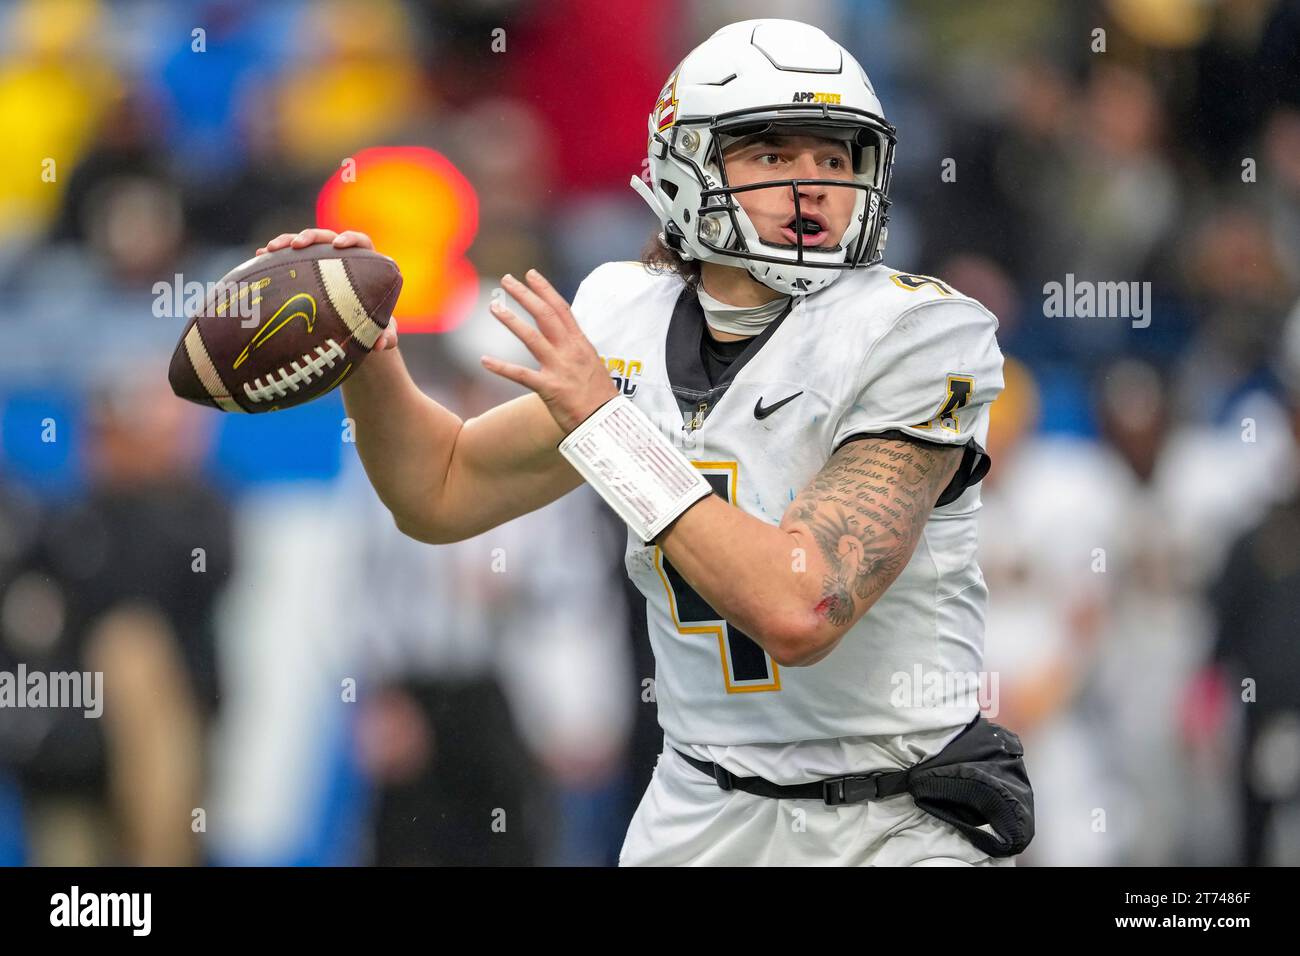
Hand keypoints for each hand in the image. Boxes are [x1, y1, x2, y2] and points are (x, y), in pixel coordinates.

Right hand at [254, 227, 397, 351]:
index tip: (340, 245)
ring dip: (286, 242)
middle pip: (326, 238)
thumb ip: (386, 336)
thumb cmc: (371, 326)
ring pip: (304, 244)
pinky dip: (275, 257)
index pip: (361, 242)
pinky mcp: (305, 268)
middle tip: (296, 245)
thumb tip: (381, 345)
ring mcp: (321, 261)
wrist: (353, 328)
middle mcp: (343, 258)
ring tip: (268, 249)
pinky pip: (288, 257)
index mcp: (366, 265)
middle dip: (310, 237)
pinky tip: (258, 259)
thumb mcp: (379, 331)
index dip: (351, 239)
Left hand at [482, 270, 616, 432]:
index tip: (531, 275)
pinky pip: (521, 375)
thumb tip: (565, 337)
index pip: (561, 309)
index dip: (545, 290)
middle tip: (507, 280)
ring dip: (511, 320)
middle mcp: (570, 351)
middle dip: (525, 295)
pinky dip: (501, 367)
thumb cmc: (600, 397)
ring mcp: (560, 369)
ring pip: (532, 338)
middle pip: (545, 315)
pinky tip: (484, 360)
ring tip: (493, 307)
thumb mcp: (592, 365)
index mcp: (581, 344)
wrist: (607, 422)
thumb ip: (577, 350)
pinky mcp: (549, 389)